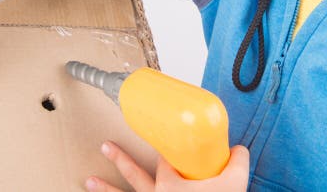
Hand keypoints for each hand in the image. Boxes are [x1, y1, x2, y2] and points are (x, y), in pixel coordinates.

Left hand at [85, 141, 248, 191]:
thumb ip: (237, 161)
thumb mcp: (235, 183)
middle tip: (104, 146)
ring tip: (88, 181)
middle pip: (135, 175)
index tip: (158, 139)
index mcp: (171, 184)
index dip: (164, 151)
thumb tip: (238, 149)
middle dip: (120, 160)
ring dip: (104, 191)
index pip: (163, 160)